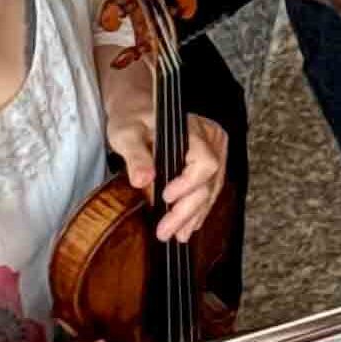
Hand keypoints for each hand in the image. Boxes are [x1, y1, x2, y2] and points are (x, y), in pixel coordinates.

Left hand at [105, 110, 228, 243]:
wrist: (138, 106)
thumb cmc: (132, 116)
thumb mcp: (126, 132)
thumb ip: (136, 155)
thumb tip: (143, 180)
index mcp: (193, 130)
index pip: (204, 163)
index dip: (188, 185)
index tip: (165, 198)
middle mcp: (210, 140)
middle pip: (208, 182)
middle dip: (187, 211)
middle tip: (166, 231)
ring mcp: (213, 151)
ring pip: (211, 189)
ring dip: (194, 215)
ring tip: (178, 234)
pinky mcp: (209, 162)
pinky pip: (209, 188)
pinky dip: (198, 208)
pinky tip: (188, 224)